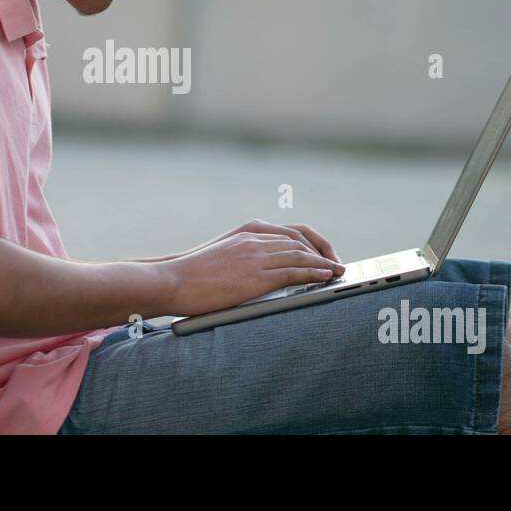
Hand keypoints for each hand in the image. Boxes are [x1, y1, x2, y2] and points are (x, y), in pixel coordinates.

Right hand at [157, 222, 345, 316]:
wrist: (172, 279)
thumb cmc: (193, 273)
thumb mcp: (223, 255)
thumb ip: (244, 255)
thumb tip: (262, 269)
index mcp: (248, 231)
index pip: (290, 231)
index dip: (312, 242)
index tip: (323, 252)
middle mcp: (255, 239)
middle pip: (300, 241)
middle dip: (322, 252)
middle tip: (336, 263)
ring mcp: (256, 256)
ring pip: (301, 255)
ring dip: (323, 263)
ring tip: (337, 271)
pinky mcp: (256, 276)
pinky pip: (294, 272)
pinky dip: (314, 274)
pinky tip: (325, 278)